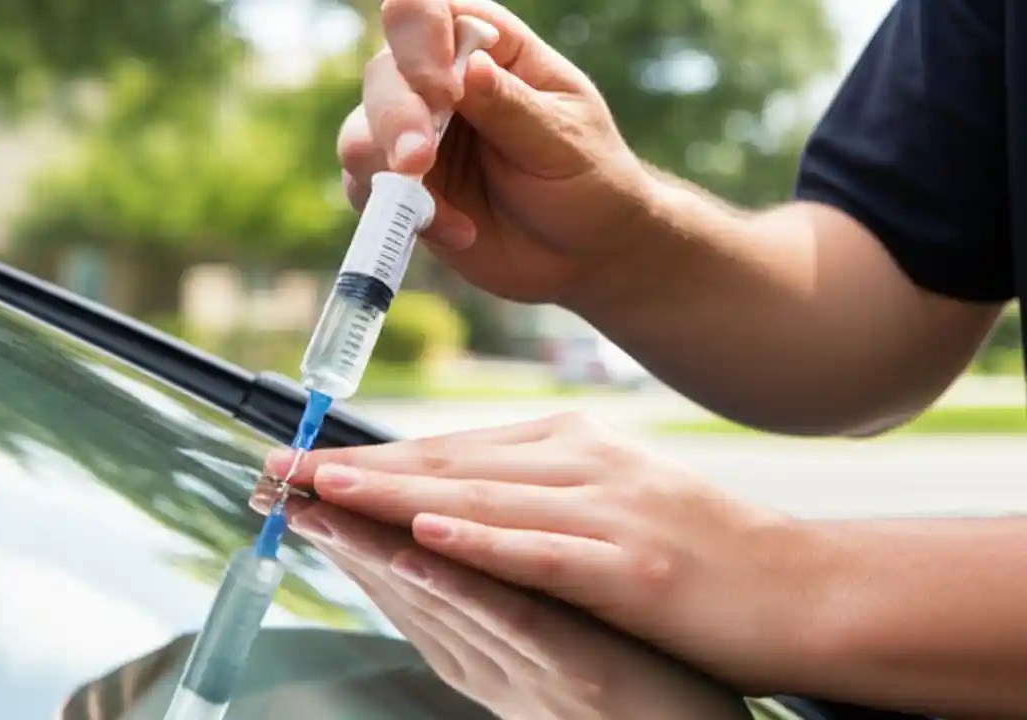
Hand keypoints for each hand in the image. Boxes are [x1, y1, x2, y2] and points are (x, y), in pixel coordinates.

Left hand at [265, 413, 833, 693]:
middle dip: (355, 470)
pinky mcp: (631, 565)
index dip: (372, 455)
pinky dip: (480, 542)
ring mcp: (607, 510)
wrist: (805, 588)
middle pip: (448, 464)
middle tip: (277, 470)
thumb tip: (453, 487)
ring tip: (321, 490)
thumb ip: (538, 482)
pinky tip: (426, 536)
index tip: (305, 459)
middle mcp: (583, 462)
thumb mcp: (613, 493)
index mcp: (574, 442)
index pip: (452, 447)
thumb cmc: (703, 548)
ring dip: (392, 496)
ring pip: (479, 499)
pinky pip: (540, 550)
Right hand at [340, 0, 653, 303]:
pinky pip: (367, 192)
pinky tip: (459, 234)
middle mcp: (440, 83)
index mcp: (488, 46)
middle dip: (395, 117)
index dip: (421, 39)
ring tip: (434, 210)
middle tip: (418, 160)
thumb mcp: (562, 141)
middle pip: (385, 74)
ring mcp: (416, 136)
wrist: (585, 252)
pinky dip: (400, 216)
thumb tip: (471, 68)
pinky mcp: (401, 188)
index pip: (428, 11)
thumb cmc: (587, 180)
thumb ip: (511, 108)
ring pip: (360, 134)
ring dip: (385, 170)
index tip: (444, 87)